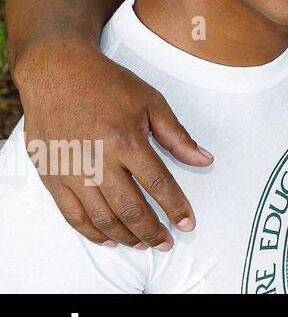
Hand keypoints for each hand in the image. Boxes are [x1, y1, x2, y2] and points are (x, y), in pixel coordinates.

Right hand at [13, 35, 212, 248]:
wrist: (57, 72)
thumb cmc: (108, 84)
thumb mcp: (151, 102)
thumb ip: (178, 136)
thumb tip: (205, 160)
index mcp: (126, 140)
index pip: (157, 184)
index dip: (175, 207)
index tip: (188, 223)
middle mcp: (98, 160)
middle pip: (130, 208)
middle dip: (152, 230)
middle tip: (167, 242)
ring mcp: (72, 171)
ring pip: (102, 217)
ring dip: (125, 236)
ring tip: (143, 244)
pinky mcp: (52, 176)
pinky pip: (72, 215)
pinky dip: (92, 232)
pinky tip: (109, 239)